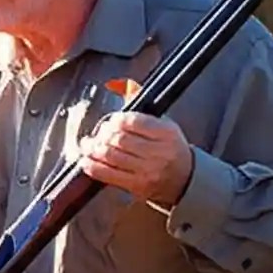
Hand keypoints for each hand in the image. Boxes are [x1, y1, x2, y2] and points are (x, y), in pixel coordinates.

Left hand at [77, 112, 194, 207]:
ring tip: (88, 145)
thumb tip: (122, 87)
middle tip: (97, 134)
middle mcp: (159, 152)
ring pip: (111, 156)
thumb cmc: (171, 149)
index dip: (115, 120)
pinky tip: (86, 160)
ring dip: (93, 149)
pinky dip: (92, 166)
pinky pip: (108, 174)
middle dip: (102, 135)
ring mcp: (148, 171)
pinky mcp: (137, 186)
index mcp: (166, 133)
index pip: (133, 121)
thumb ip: (142, 110)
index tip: (110, 121)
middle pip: (119, 139)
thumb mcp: (165, 126)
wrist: (186, 179)